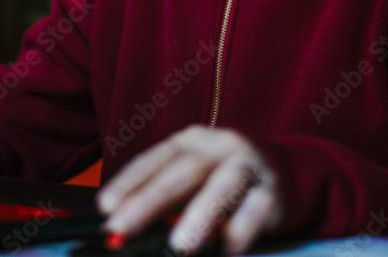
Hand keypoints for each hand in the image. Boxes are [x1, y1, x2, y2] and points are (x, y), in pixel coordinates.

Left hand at [96, 125, 282, 254]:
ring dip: (201, 215)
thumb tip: (124, 226)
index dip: (128, 183)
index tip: (105, 208)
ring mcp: (248, 166)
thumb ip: (164, 201)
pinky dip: (242, 229)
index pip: (154, 159)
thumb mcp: (190, 180)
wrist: (282, 170)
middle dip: (150, 202)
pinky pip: (257, 208)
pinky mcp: (272, 192)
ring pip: (224, 185)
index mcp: (190, 142)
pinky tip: (228, 249)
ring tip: (180, 245)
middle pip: (183, 171)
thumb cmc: (220, 179)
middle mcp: (218, 147)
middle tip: (123, 227)